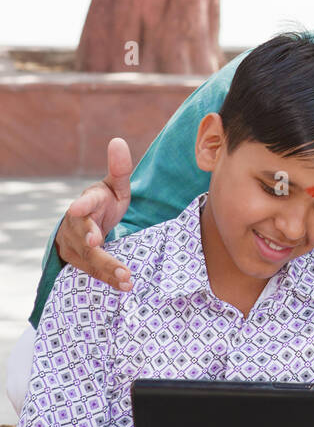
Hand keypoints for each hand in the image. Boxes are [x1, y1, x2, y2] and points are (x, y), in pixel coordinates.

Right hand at [54, 137, 133, 289]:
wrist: (87, 224)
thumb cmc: (104, 202)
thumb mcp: (114, 186)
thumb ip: (119, 168)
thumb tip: (118, 141)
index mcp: (87, 203)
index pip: (84, 202)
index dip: (81, 205)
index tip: (77, 208)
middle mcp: (75, 226)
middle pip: (85, 237)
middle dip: (95, 245)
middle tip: (100, 245)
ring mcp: (74, 246)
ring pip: (89, 259)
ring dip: (107, 269)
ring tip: (127, 279)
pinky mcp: (78, 262)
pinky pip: (93, 272)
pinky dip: (109, 280)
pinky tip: (125, 286)